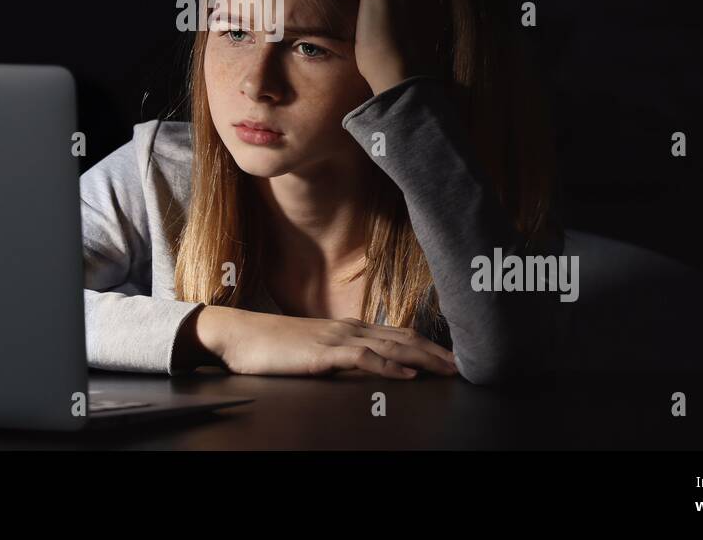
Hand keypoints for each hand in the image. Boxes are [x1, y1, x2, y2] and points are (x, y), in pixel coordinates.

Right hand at [195, 306, 456, 378]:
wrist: (238, 335)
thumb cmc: (271, 346)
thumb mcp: (312, 350)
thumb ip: (338, 355)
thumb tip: (364, 366)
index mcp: (346, 328)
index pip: (395, 333)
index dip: (426, 344)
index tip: (450, 356)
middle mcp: (347, 328)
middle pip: (402, 336)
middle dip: (435, 350)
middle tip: (463, 364)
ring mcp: (336, 338)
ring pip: (390, 345)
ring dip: (423, 357)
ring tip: (448, 368)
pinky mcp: (323, 353)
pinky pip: (363, 358)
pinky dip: (389, 365)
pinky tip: (407, 374)